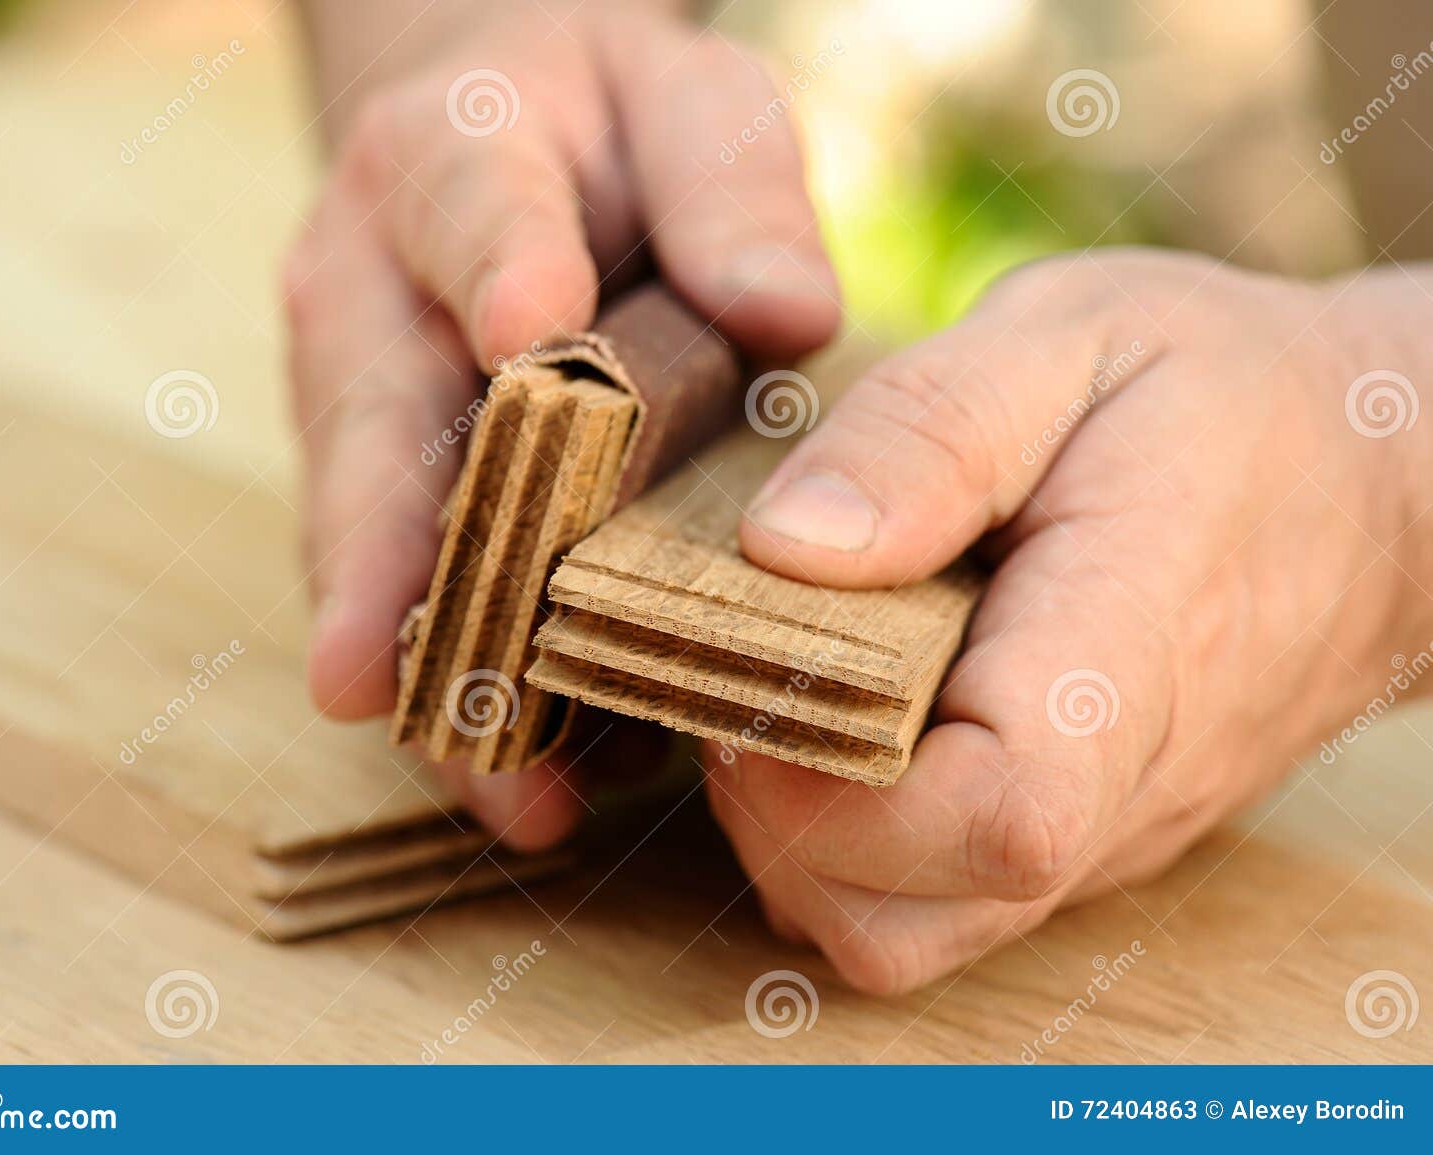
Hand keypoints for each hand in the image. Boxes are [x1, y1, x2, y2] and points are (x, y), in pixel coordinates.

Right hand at [283, 3, 838, 845]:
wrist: (514, 146)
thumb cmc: (614, 126)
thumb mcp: (690, 101)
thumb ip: (730, 180)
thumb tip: (789, 312)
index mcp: (440, 159)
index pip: (464, 203)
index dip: (494, 266)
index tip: (525, 335)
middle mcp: (369, 300)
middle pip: (371, 437)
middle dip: (388, 572)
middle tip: (399, 686)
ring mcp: (364, 410)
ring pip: (376, 554)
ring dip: (432, 677)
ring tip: (505, 792)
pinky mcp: (393, 495)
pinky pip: (422, 600)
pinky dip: (475, 694)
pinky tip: (545, 782)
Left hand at [712, 248, 1432, 992]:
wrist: (1381, 482)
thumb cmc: (1226, 396)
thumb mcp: (1071, 340)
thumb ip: (929, 431)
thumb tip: (781, 544)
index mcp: (1126, 654)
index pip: (996, 816)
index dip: (834, 782)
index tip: (763, 673)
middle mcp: (1115, 789)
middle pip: (901, 917)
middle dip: (771, 814)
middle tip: (749, 674)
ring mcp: (1096, 837)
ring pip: (895, 934)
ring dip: (793, 840)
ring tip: (787, 697)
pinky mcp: (1071, 845)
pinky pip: (927, 904)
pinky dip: (840, 846)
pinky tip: (841, 723)